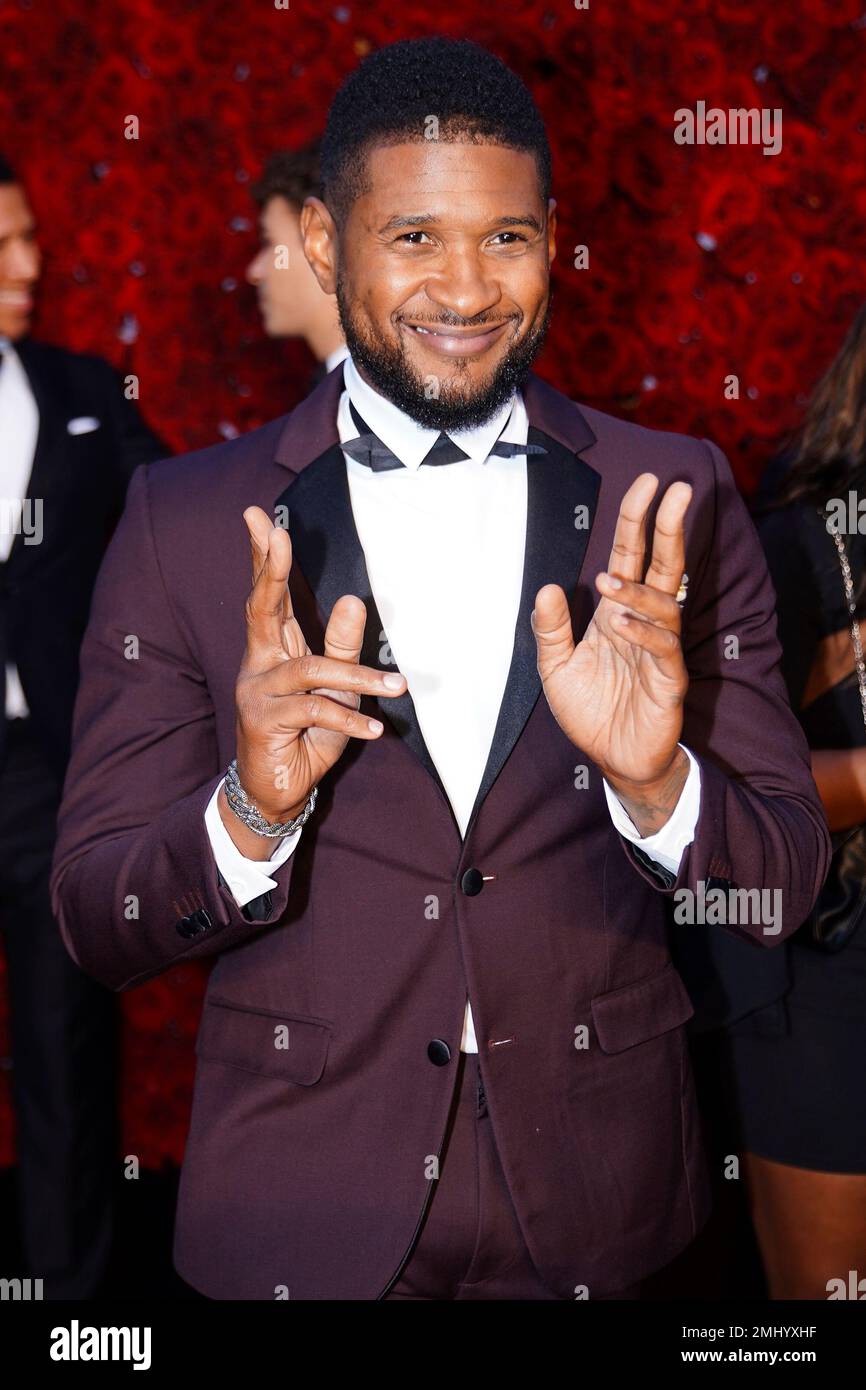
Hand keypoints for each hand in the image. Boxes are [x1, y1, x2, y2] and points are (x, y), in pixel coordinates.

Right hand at [232, 506, 406, 825]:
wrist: (277, 791)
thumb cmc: (306, 735)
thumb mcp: (334, 690)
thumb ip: (340, 647)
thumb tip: (348, 599)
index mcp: (273, 649)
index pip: (269, 595)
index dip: (266, 557)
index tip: (261, 517)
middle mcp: (259, 664)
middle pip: (262, 608)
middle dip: (270, 569)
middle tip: (277, 533)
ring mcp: (256, 692)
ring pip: (311, 670)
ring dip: (358, 678)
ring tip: (399, 688)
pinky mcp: (262, 722)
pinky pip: (313, 711)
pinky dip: (349, 719)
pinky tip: (375, 731)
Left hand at [532, 472, 691, 799]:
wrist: (613, 759)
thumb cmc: (591, 711)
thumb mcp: (556, 667)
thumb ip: (551, 629)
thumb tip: (548, 587)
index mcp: (618, 612)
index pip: (631, 556)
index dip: (638, 520)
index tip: (648, 483)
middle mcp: (643, 624)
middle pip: (662, 565)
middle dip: (668, 527)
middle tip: (674, 490)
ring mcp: (659, 651)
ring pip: (663, 606)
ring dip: (638, 589)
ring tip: (609, 580)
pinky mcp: (668, 681)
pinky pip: (662, 649)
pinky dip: (643, 632)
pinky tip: (623, 624)